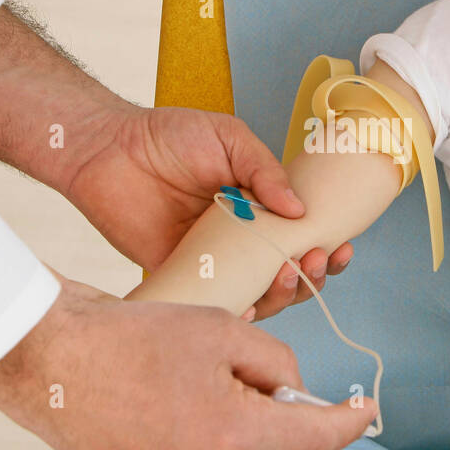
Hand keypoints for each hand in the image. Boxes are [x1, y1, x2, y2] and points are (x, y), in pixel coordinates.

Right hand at [0, 271, 377, 449]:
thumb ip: (277, 364)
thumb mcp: (223, 328)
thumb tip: (295, 394)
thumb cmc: (127, 338)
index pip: (317, 440)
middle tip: (298, 407)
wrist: (51, 360)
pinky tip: (211, 431)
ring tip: (244, 410)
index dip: (348, 422)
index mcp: (230, 435)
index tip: (361, 411)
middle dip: (311, 448)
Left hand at [64, 104, 352, 320]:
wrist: (107, 149)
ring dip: (284, 294)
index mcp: (260, 207)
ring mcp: (215, 262)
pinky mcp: (183, 278)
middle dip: (313, 275)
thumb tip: (301, 210)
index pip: (304, 234)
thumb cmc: (167, 136)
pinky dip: (239, 313)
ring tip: (288, 274)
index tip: (342, 245)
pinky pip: (216, 305)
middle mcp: (242, 240)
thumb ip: (265, 170)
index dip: (328, 246)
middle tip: (316, 259)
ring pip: (260, 295)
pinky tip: (251, 307)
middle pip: (290, 273)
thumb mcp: (228, 138)